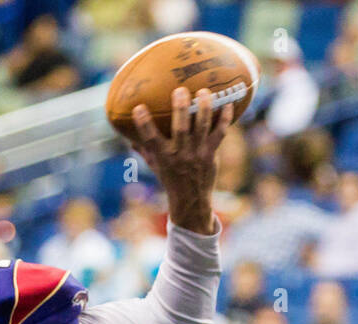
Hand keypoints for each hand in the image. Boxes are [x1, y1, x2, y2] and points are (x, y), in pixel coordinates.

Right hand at [129, 86, 232, 235]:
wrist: (191, 199)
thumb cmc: (170, 179)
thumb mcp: (154, 165)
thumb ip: (143, 149)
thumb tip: (129, 135)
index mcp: (163, 156)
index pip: (150, 139)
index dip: (143, 124)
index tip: (138, 108)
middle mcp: (180, 154)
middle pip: (181, 128)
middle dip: (180, 108)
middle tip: (180, 90)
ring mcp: (197, 153)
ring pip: (202, 127)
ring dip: (204, 108)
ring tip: (204, 91)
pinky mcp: (211, 154)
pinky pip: (220, 134)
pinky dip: (225, 119)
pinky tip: (229, 104)